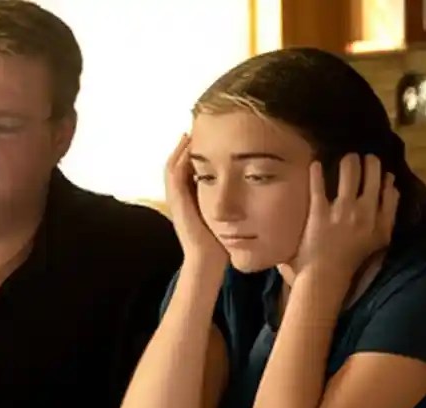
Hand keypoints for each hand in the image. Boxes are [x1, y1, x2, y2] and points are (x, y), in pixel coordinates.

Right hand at [166, 134, 228, 269]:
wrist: (209, 261)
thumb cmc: (222, 242)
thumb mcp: (229, 216)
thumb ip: (234, 202)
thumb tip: (253, 185)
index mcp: (192, 201)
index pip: (190, 172)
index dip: (196, 155)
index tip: (207, 139)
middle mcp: (181, 198)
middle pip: (178, 166)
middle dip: (185, 148)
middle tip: (195, 128)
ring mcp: (176, 200)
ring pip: (172, 167)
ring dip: (180, 149)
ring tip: (190, 132)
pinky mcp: (177, 203)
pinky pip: (173, 175)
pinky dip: (178, 159)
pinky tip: (188, 145)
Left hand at [294, 153, 397, 279]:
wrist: (325, 275)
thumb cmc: (351, 260)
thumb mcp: (380, 240)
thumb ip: (388, 215)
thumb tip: (393, 188)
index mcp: (380, 222)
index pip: (389, 193)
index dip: (386, 179)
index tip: (383, 172)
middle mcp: (364, 213)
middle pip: (372, 179)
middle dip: (370, 164)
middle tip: (365, 157)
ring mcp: (341, 212)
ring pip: (350, 176)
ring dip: (349, 163)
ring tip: (347, 157)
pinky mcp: (319, 213)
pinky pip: (319, 188)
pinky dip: (317, 174)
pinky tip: (315, 164)